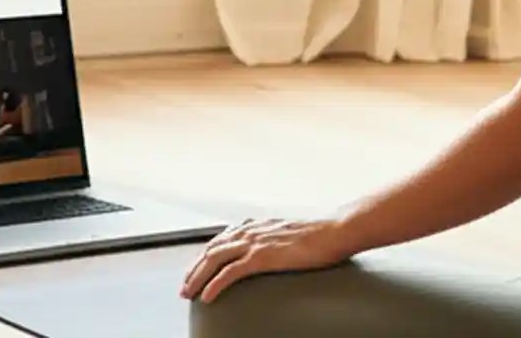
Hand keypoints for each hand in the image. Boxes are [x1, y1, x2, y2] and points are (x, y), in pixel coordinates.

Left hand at [180, 217, 352, 302]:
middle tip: (185, 286)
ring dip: (197, 277)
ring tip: (188, 292)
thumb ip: (275, 239)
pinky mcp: (262, 256)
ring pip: (214, 259)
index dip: (205, 255)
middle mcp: (250, 230)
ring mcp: (255, 242)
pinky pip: (230, 272)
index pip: (220, 239)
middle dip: (194, 268)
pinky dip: (215, 284)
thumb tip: (273, 250)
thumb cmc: (320, 235)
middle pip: (211, 249)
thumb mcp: (289, 234)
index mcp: (256, 225)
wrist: (335, 231)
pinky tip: (207, 296)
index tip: (196, 268)